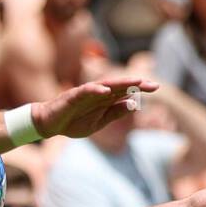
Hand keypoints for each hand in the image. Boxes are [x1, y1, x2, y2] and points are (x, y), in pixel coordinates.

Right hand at [33, 77, 159, 139]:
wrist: (49, 124)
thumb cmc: (73, 122)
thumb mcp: (98, 123)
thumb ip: (114, 114)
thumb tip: (133, 105)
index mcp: (104, 100)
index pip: (124, 92)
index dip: (139, 89)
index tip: (155, 88)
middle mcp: (97, 93)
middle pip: (119, 86)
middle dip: (135, 84)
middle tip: (152, 84)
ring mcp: (85, 94)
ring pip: (105, 85)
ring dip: (120, 83)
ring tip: (134, 82)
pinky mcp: (72, 97)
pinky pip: (85, 91)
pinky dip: (95, 90)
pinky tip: (106, 90)